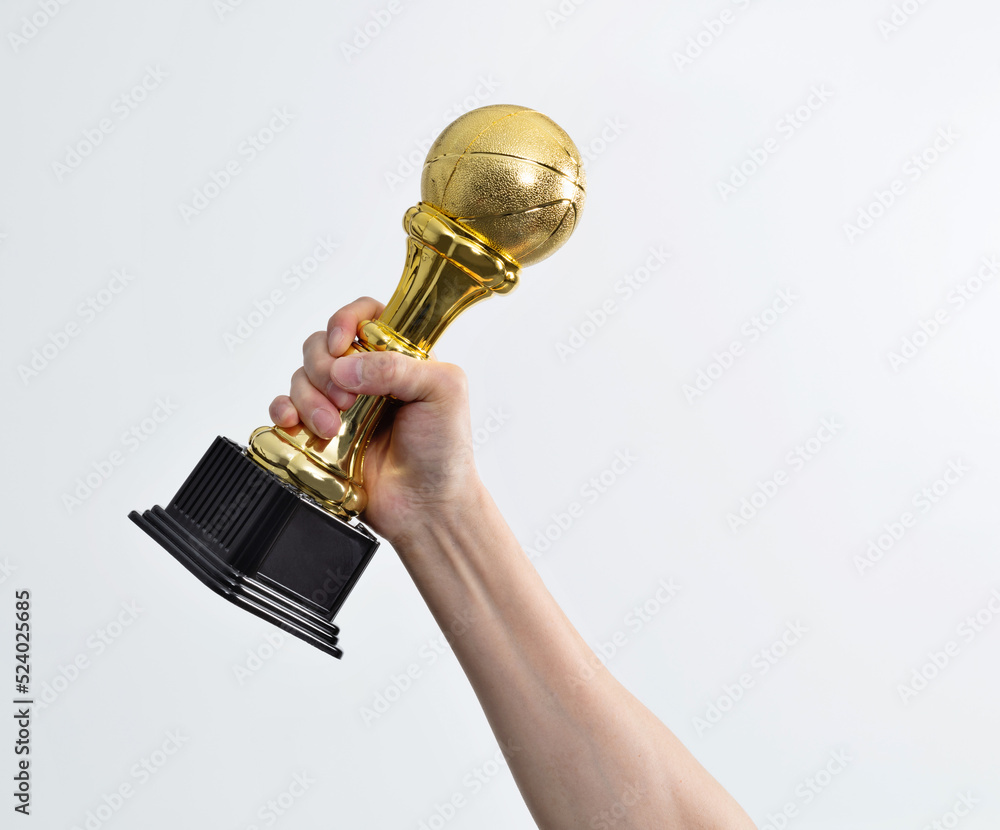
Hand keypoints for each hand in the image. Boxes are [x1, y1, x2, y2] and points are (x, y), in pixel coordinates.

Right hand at [268, 297, 482, 546]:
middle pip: (324, 343)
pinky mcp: (318, 432)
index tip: (343, 344)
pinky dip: (282, 410)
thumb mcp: (442, 392)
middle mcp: (367, 374)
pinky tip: (292, 422)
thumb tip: (346, 366)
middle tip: (346, 400)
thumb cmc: (444, 450)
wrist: (426, 506)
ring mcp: (340, 403)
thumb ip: (398, 366)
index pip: (365, 314)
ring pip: (302, 375)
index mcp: (399, 355)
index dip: (346, 320)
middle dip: (325, 366)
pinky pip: (285, 407)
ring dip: (309, 397)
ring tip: (331, 427)